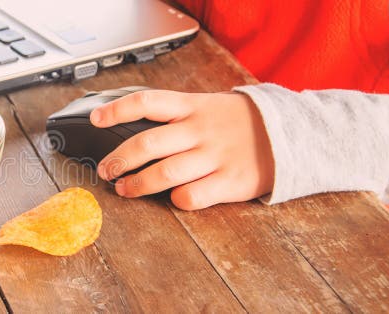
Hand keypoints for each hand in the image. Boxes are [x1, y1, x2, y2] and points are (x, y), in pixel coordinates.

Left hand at [90, 90, 274, 209]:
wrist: (292, 135)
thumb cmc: (239, 123)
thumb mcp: (208, 106)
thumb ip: (175, 115)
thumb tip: (130, 126)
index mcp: (192, 106)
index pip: (146, 102)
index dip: (117, 110)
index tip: (96, 119)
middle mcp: (200, 130)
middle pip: (147, 144)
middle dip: (118, 160)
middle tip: (105, 170)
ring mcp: (215, 156)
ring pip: (164, 173)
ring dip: (137, 184)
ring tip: (125, 189)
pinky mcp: (230, 182)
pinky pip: (191, 195)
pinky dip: (176, 199)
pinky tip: (173, 198)